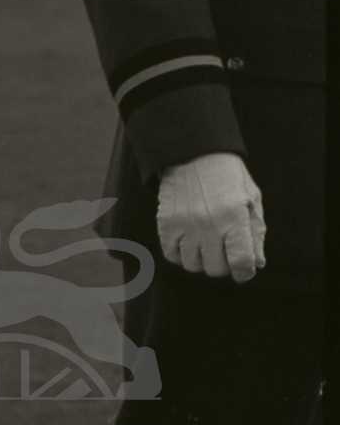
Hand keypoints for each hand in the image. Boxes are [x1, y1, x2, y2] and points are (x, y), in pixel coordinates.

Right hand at [156, 152, 265, 282]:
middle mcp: (209, 224)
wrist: (194, 152)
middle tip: (224, 251)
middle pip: (216, 268)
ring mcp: (185, 224)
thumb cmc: (228, 176)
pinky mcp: (166, 222)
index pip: (242, 262)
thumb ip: (256, 232)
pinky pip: (171, 254)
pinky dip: (180, 254)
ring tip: (205, 246)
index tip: (243, 268)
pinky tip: (188, 242)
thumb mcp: (251, 198)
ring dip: (201, 260)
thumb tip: (256, 264)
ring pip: (193, 265)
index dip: (245, 272)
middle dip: (223, 264)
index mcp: (235, 217)